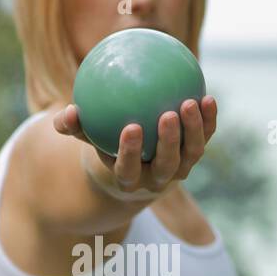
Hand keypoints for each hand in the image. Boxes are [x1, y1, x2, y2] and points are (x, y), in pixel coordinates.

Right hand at [53, 96, 217, 197]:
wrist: (133, 164)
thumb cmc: (104, 143)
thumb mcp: (88, 137)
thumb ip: (75, 126)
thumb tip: (68, 111)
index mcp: (129, 178)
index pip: (128, 170)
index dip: (131, 153)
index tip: (131, 127)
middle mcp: (156, 178)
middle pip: (166, 166)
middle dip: (169, 142)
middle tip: (168, 114)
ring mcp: (179, 168)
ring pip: (191, 153)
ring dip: (194, 130)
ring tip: (192, 101)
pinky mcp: (194, 155)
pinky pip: (204, 137)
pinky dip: (208, 120)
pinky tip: (208, 97)